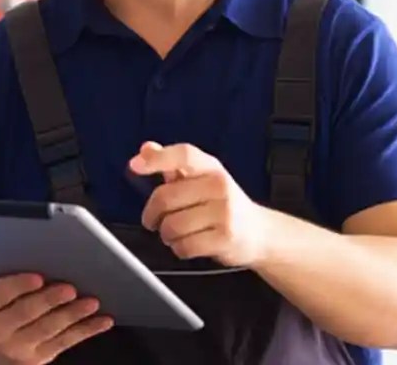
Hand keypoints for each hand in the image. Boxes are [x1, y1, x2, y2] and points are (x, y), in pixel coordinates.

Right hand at [0, 261, 112, 364]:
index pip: (0, 295)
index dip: (19, 285)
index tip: (37, 277)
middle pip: (26, 313)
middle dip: (49, 300)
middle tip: (69, 288)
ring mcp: (20, 349)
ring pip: (49, 329)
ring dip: (73, 315)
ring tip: (91, 302)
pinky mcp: (38, 359)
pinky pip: (65, 342)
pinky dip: (86, 331)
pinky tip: (102, 320)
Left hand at [130, 142, 270, 267]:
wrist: (261, 232)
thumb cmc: (222, 203)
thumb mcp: (200, 178)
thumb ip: (171, 164)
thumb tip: (145, 149)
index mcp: (210, 167)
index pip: (183, 155)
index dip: (157, 158)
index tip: (135, 165)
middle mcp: (219, 186)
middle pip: (166, 198)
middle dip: (152, 214)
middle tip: (153, 220)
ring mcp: (224, 212)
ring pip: (172, 226)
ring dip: (165, 234)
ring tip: (175, 233)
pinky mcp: (225, 238)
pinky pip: (184, 246)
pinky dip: (178, 248)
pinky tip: (187, 244)